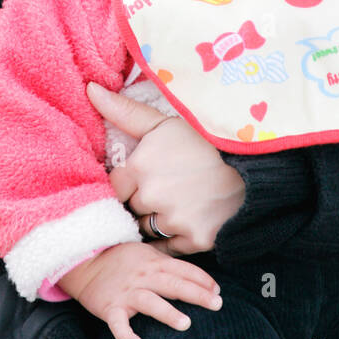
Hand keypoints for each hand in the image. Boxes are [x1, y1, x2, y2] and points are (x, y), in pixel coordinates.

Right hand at [56, 242, 222, 338]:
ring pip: (150, 301)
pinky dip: (126, 335)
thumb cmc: (121, 260)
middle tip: (217, 304)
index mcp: (154, 263)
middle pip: (173, 284)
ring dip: (167, 313)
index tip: (218, 291)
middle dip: (197, 294)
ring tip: (185, 324)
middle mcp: (143, 276)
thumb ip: (168, 265)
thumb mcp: (146, 254)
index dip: (203, 280)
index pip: (183, 270)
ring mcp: (127, 292)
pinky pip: (118, 324)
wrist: (85, 261)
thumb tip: (197, 278)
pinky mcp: (110, 308)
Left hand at [86, 82, 244, 254]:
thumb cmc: (201, 142)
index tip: (149, 175)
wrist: (250, 164)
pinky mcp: (194, 240)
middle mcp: (152, 196)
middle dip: (142, 202)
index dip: (130, 183)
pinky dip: (173, 240)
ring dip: (157, 222)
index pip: (115, 186)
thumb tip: (88, 89)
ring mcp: (174, 221)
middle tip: (168, 188)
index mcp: (140, 166)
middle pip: (130, 209)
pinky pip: (167, 249)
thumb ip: (123, 111)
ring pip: (147, 230)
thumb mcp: (162, 123)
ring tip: (179, 203)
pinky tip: (187, 219)